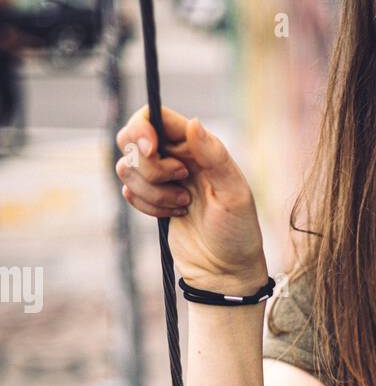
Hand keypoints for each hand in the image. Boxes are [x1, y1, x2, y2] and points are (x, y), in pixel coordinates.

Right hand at [114, 104, 267, 293]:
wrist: (225, 269)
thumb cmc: (238, 230)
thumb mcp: (234, 193)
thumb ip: (214, 156)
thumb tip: (193, 122)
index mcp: (196, 145)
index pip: (154, 117)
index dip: (142, 128)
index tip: (152, 151)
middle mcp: (175, 156)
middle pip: (131, 140)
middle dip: (148, 166)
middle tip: (181, 181)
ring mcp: (161, 178)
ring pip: (127, 169)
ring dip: (152, 191)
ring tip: (184, 204)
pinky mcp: (151, 200)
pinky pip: (129, 192)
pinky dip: (147, 206)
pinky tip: (175, 214)